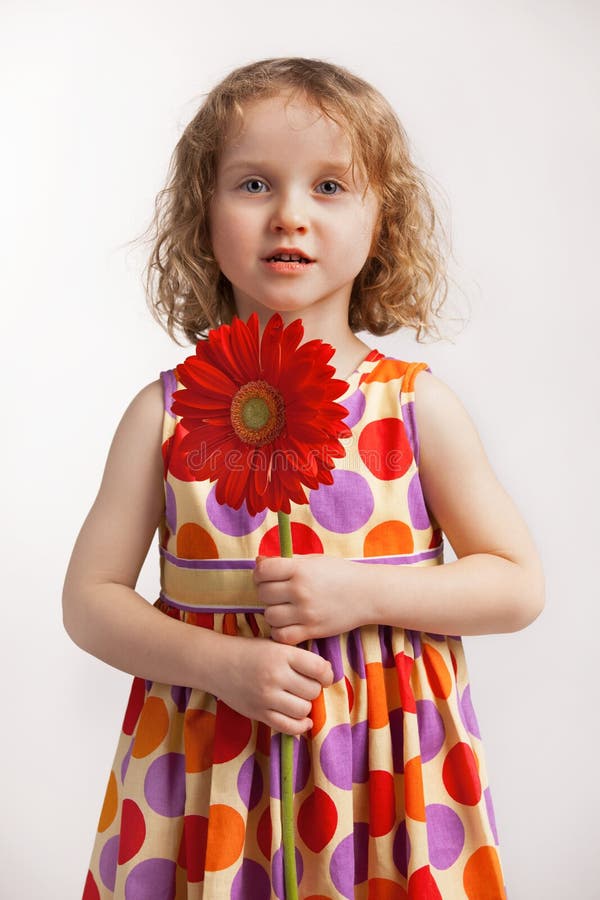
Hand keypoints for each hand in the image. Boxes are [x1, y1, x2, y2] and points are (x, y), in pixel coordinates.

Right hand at [212, 634, 333, 735]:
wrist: (217, 663)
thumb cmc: (250, 651)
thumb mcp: (275, 645)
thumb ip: (299, 658)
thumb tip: (327, 674)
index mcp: (282, 655)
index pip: (319, 669)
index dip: (327, 675)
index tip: (323, 676)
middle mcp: (275, 676)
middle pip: (312, 691)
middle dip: (314, 690)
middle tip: (305, 686)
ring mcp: (266, 697)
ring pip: (303, 710)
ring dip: (305, 706)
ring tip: (298, 699)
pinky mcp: (259, 714)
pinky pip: (288, 727)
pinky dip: (300, 726)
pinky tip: (302, 719)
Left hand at [253, 554, 362, 644]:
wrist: (367, 593)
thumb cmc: (340, 573)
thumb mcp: (314, 560)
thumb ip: (287, 560)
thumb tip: (259, 562)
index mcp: (300, 569)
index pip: (262, 571)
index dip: (260, 573)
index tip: (267, 576)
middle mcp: (300, 590)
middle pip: (263, 594)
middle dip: (266, 593)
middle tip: (277, 593)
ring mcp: (306, 612)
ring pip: (270, 616)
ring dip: (273, 613)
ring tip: (284, 609)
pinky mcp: (312, 630)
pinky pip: (282, 636)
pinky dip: (280, 632)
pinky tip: (288, 624)